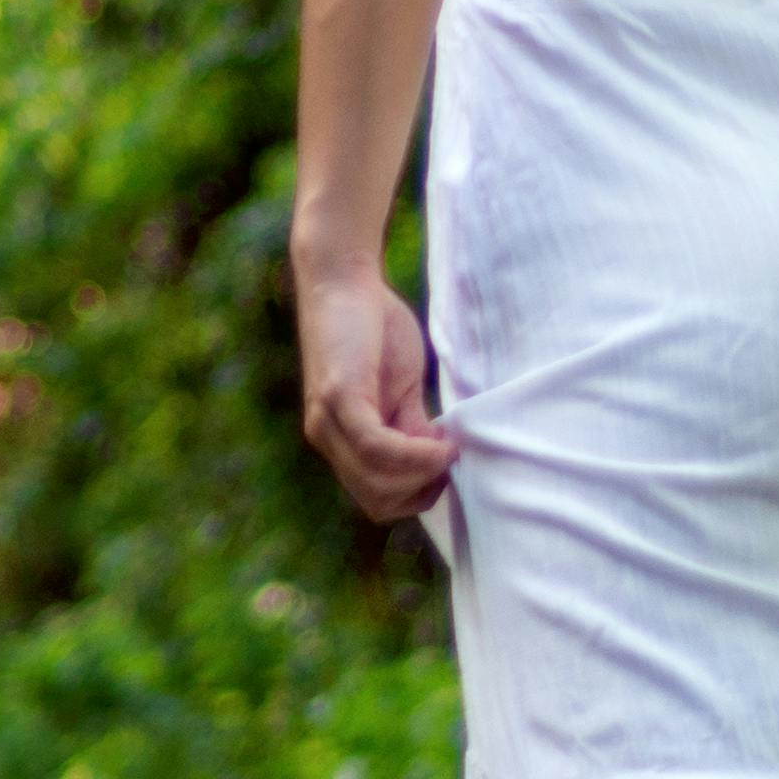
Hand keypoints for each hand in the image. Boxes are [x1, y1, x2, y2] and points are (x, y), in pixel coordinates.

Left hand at [297, 264, 458, 520]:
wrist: (341, 277)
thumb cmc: (374, 327)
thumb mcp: (400, 389)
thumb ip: (411, 427)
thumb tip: (439, 462)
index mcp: (341, 441)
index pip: (376, 501)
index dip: (416, 497)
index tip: (445, 470)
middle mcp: (327, 439)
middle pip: (379, 501)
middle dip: (423, 490)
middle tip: (451, 458)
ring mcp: (328, 422)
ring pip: (378, 484)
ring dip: (423, 474)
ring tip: (449, 448)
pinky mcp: (338, 399)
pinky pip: (376, 449)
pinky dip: (415, 454)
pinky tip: (440, 442)